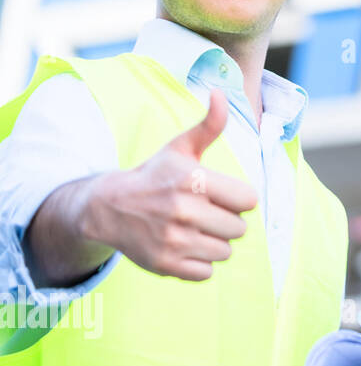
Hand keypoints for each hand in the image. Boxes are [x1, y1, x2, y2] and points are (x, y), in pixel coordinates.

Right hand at [80, 90, 259, 280]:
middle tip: (205, 212)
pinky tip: (184, 245)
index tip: (220, 194)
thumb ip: (209, 125)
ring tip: (194, 228)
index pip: (249, 200)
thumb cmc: (155, 175)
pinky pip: (207, 272)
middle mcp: (183, 210)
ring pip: (226, 251)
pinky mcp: (165, 265)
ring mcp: (173, 240)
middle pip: (239, 228)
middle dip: (227, 221)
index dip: (238, 198)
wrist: (108, 208)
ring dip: (215, 242)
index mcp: (193, 180)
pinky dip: (200, 262)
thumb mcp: (180, 148)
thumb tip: (221, 93)